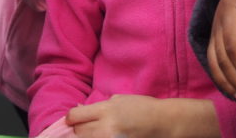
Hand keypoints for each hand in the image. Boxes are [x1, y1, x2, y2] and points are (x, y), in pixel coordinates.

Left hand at [66, 96, 217, 137]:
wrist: (164, 123)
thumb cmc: (142, 108)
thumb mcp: (120, 100)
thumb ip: (98, 106)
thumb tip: (79, 111)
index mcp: (106, 110)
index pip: (74, 117)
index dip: (71, 118)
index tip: (74, 119)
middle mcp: (106, 127)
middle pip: (78, 132)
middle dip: (80, 130)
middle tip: (88, 128)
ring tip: (99, 132)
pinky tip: (104, 137)